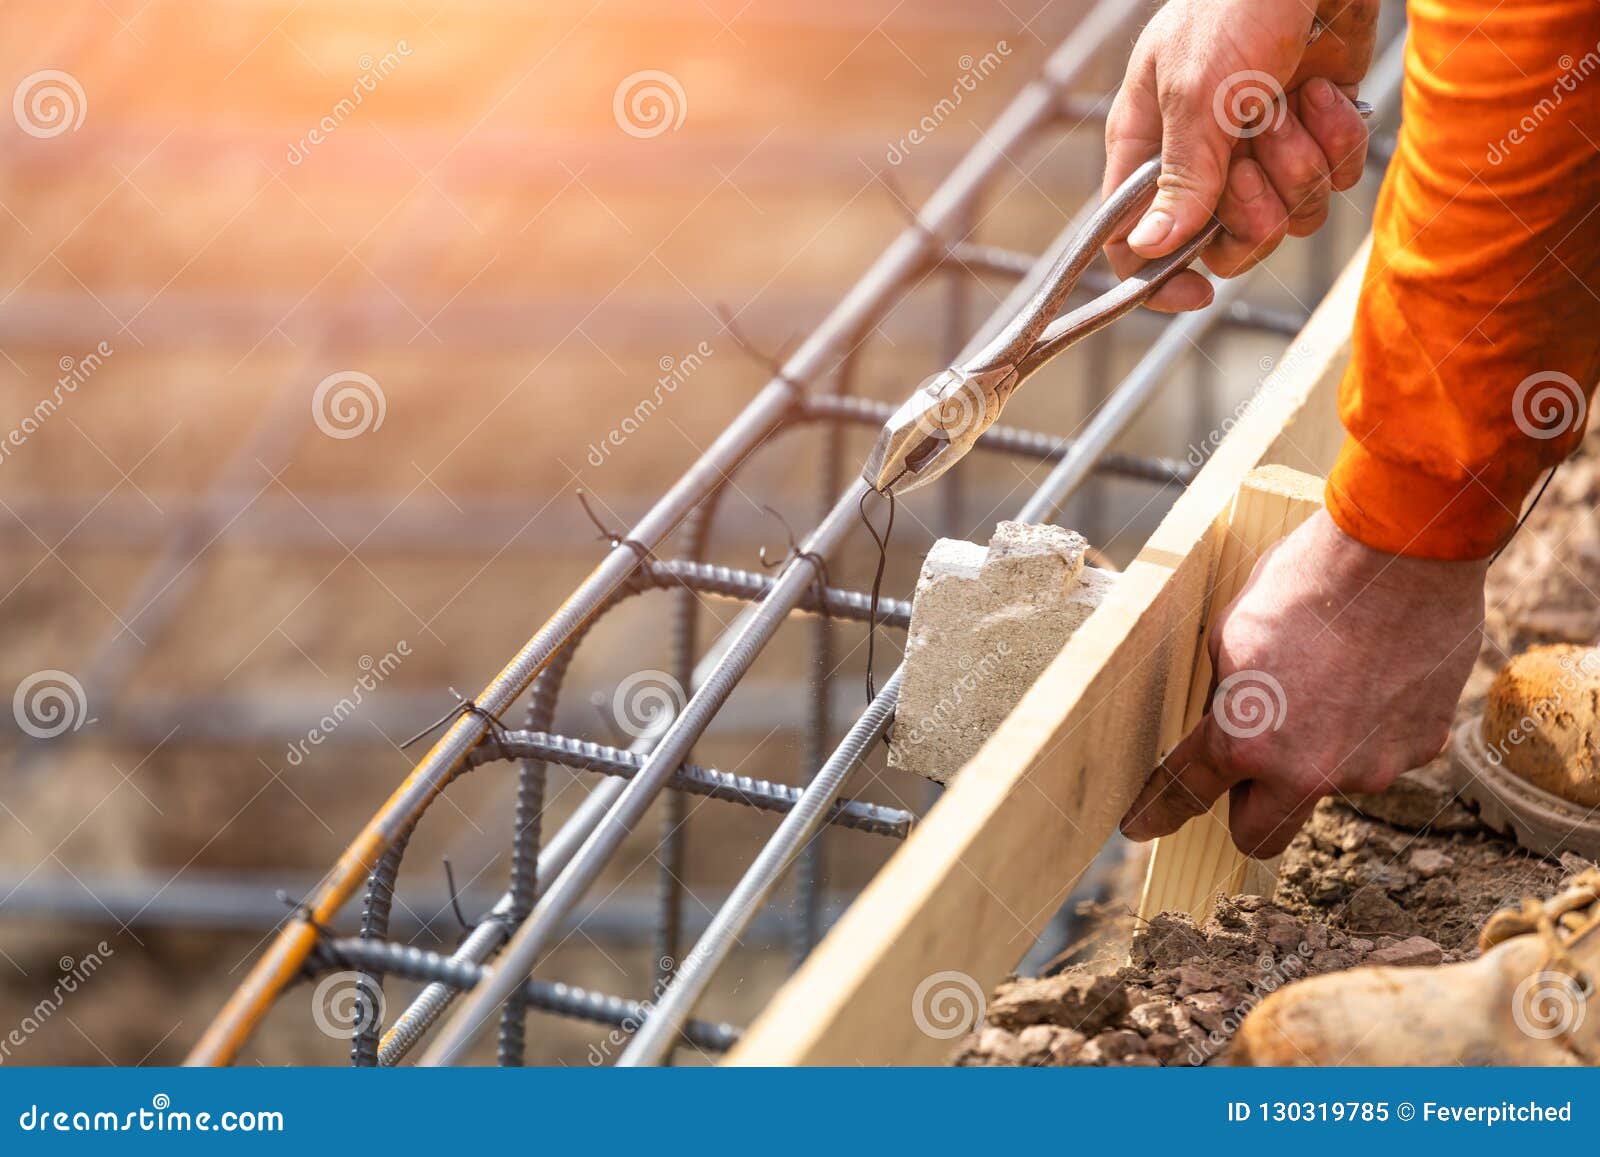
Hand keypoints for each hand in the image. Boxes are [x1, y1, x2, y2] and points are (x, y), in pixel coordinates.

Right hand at [1103, 0, 1378, 311]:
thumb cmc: (1236, 7)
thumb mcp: (1197, 93)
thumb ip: (1180, 178)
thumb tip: (1148, 249)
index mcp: (1148, 149)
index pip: (1134, 244)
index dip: (1161, 279)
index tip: (1197, 292)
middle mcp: (1201, 159)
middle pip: (1222, 244)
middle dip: (1252, 210)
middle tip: (1254, 159)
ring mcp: (1260, 150)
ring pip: (1285, 217)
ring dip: (1299, 164)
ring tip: (1289, 105)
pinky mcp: (1315, 134)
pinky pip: (1332, 182)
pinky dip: (1337, 141)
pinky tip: (1323, 95)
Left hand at [1120, 510, 1487, 856]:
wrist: (1403, 553)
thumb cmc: (1307, 581)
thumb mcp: (1230, 635)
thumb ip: (1224, 696)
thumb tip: (1223, 719)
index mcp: (1246, 740)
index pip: (1188, 792)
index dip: (1159, 810)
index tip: (1144, 825)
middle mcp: (1308, 771)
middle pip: (1261, 834)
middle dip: (1246, 810)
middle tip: (1247, 768)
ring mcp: (1369, 767)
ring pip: (1325, 785)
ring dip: (1316, 754)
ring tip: (1327, 682)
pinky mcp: (1420, 749)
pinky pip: (1379, 754)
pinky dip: (1369, 730)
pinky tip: (1370, 677)